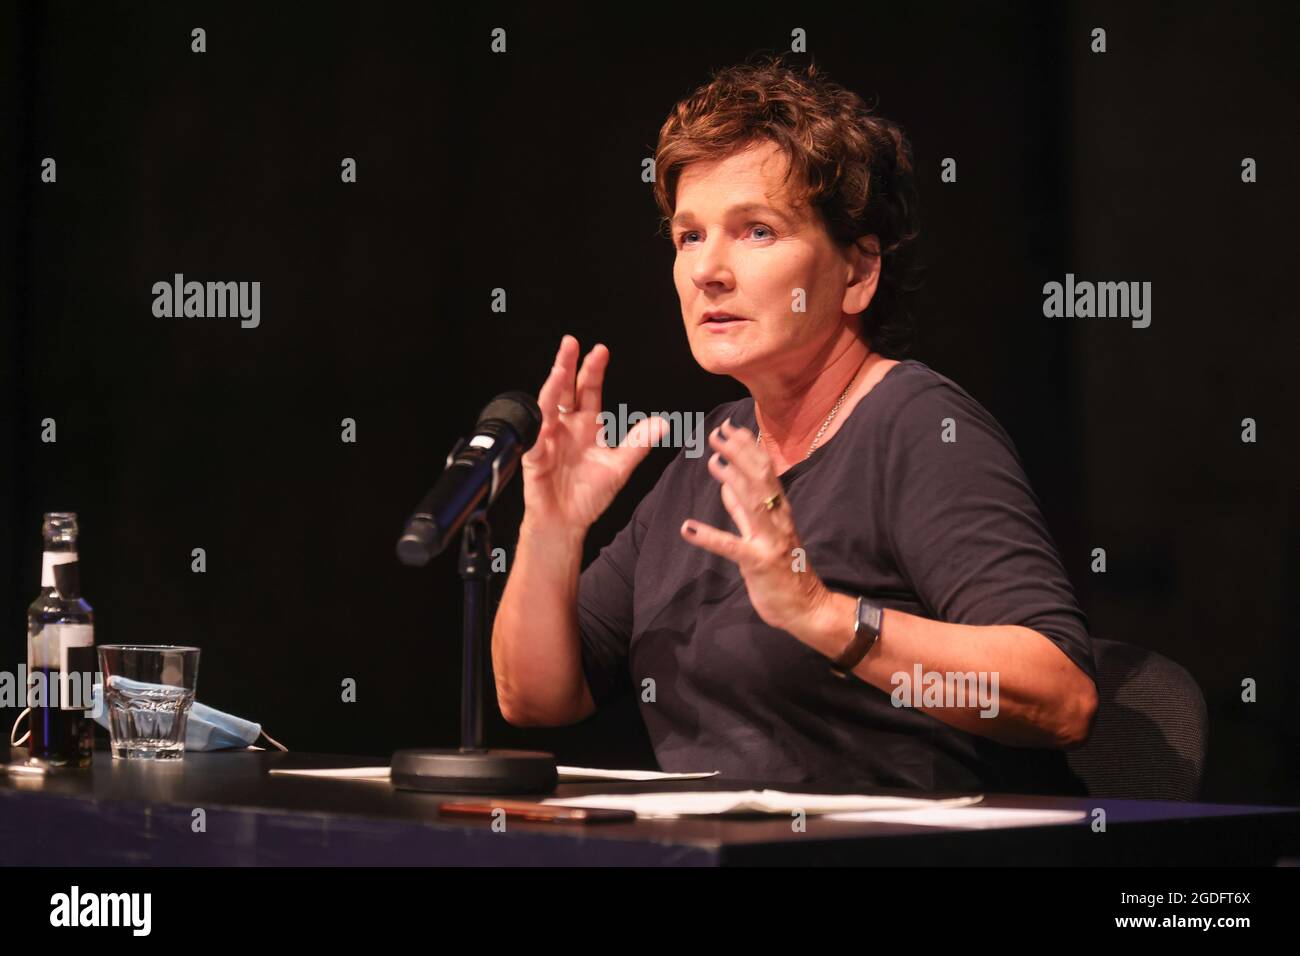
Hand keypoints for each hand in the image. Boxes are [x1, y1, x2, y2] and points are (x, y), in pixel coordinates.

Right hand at [521, 335, 668, 536]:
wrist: (567, 521)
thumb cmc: (590, 494)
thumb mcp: (619, 467)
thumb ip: (638, 444)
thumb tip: (662, 423)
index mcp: (587, 425)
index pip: (589, 390)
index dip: (594, 370)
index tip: (601, 350)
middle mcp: (567, 426)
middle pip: (566, 389)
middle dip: (568, 365)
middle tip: (571, 343)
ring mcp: (549, 438)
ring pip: (549, 405)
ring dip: (552, 386)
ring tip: (558, 368)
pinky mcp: (535, 455)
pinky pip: (536, 436)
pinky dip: (540, 422)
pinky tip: (544, 410)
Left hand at [679, 419, 829, 632]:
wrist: (806, 607)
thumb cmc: (784, 569)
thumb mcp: (763, 533)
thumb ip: (743, 509)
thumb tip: (726, 482)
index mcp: (779, 511)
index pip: (765, 471)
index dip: (748, 448)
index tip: (730, 427)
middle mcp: (778, 520)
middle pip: (760, 479)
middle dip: (740, 453)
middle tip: (718, 432)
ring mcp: (769, 540)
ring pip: (753, 503)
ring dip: (732, 478)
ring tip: (711, 459)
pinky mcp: (758, 563)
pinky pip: (731, 547)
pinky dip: (708, 536)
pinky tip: (686, 527)